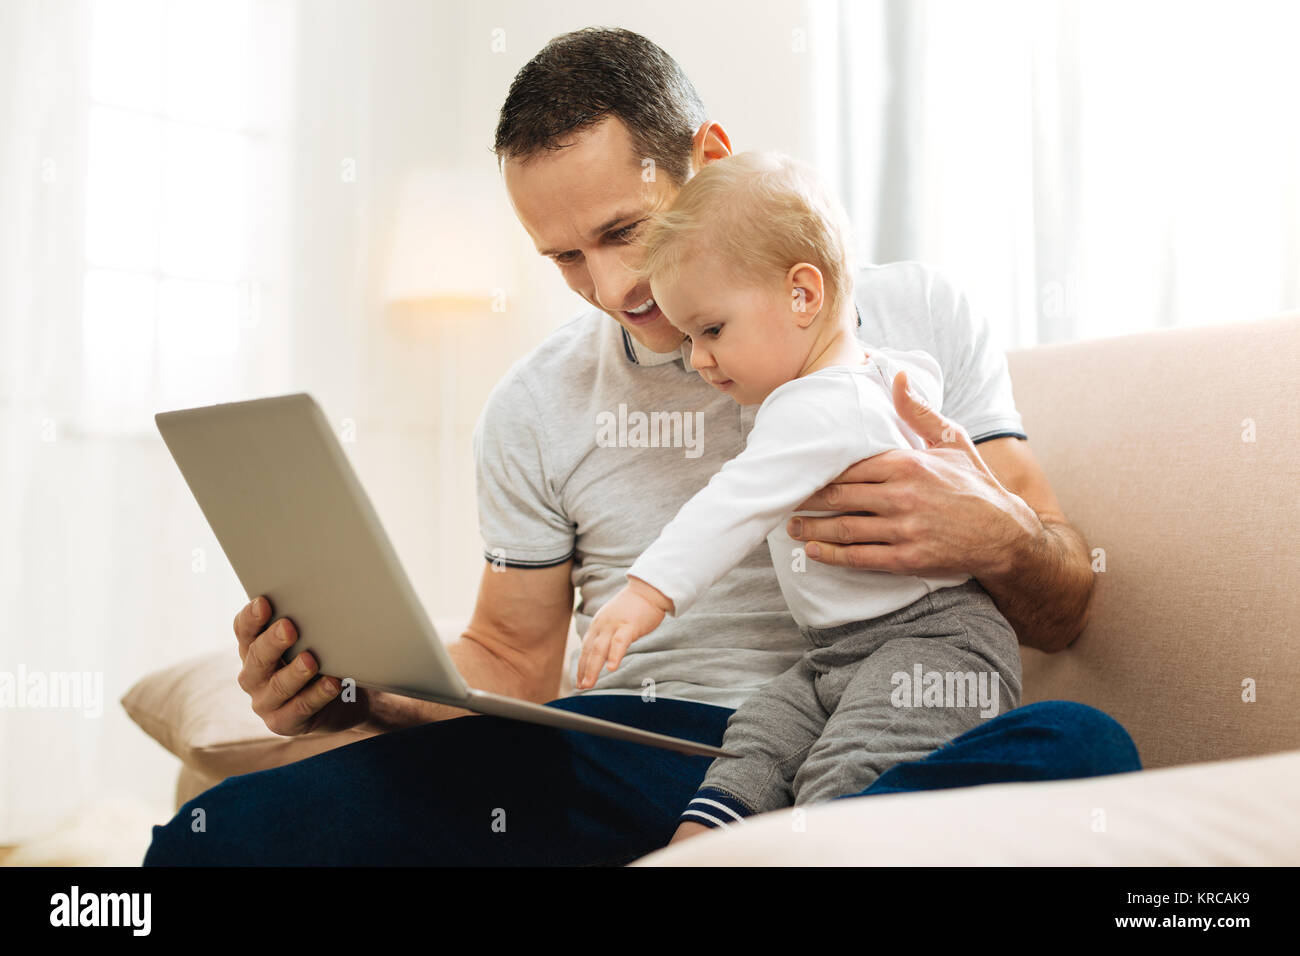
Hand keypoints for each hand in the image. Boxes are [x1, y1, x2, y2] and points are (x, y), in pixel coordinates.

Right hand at [234, 596, 371, 735]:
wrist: (340, 703)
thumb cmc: (319, 662)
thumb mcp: (306, 642)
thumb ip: (303, 625)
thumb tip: (319, 599)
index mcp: (253, 650)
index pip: (244, 631)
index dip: (251, 618)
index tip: (264, 602)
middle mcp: (253, 676)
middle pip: (257, 657)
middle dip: (272, 642)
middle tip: (288, 627)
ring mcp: (266, 702)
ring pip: (278, 686)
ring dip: (295, 672)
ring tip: (310, 660)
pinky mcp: (284, 723)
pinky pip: (301, 708)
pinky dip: (318, 695)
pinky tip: (332, 683)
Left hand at [576, 579, 671, 688]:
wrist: (648, 590)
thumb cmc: (634, 607)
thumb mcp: (614, 620)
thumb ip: (607, 634)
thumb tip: (603, 652)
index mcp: (598, 625)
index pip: (586, 648)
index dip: (581, 665)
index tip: (579, 680)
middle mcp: (602, 625)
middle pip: (590, 651)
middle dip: (583, 670)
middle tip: (581, 687)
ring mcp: (614, 625)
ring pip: (600, 649)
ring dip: (593, 668)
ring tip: (589, 683)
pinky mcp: (629, 625)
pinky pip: (619, 642)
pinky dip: (614, 655)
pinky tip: (611, 668)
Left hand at [786, 369, 1038, 578]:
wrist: (1005, 534)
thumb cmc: (975, 485)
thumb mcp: (952, 440)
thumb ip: (918, 411)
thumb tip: (895, 375)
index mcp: (907, 464)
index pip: (849, 466)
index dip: (820, 471)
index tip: (799, 471)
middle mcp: (902, 495)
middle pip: (839, 496)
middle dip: (807, 499)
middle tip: (785, 499)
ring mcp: (904, 528)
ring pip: (844, 528)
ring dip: (812, 528)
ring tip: (791, 526)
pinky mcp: (907, 558)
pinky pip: (861, 556)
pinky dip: (833, 554)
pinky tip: (815, 550)